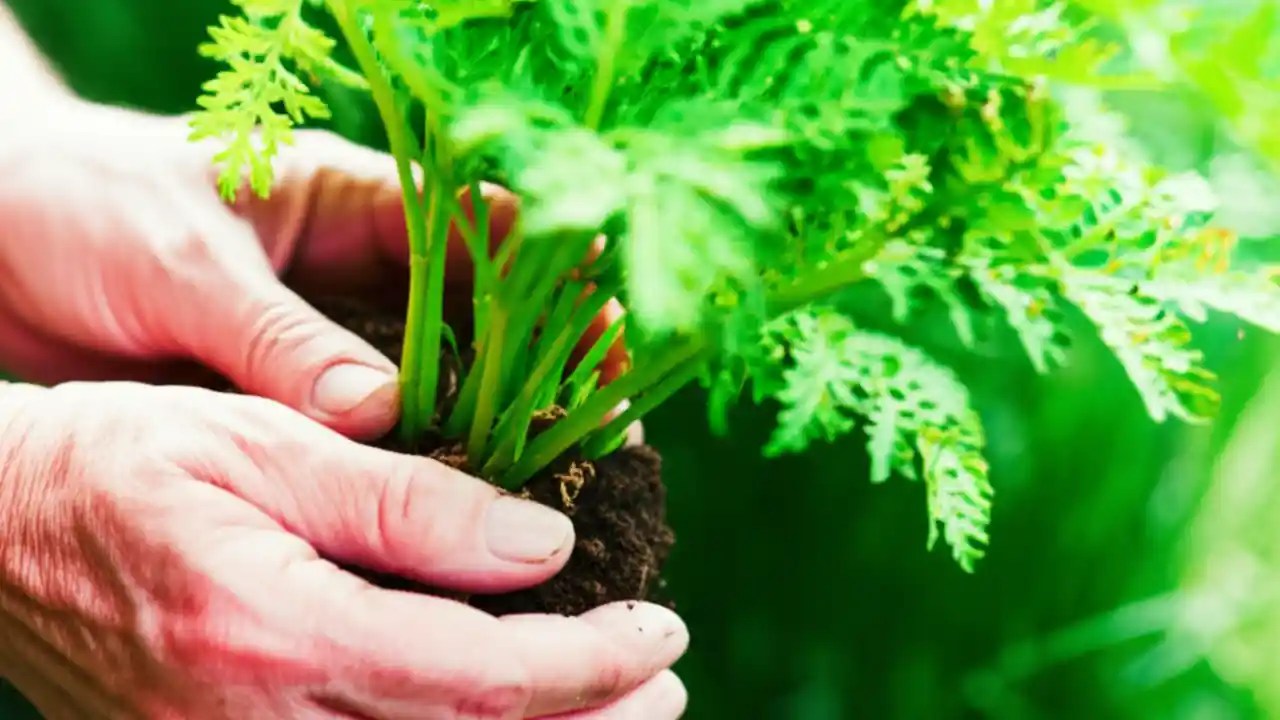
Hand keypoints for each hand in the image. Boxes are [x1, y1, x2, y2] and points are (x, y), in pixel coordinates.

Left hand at [0, 99, 627, 440]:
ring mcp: (328, 341)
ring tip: (548, 487)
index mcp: (348, 202)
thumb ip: (278, 337)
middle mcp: (355, 275)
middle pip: (482, 321)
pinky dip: (412, 471)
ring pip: (438, 386)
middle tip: (604, 431)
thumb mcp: (180, 263)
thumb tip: (379, 414)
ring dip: (488, 432)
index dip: (557, 278)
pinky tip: (451, 515)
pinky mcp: (292, 400)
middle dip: (545, 371)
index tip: (610, 333)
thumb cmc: (81, 209)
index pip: (482, 229)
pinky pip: (372, 439)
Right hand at [0, 381, 686, 718]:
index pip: (483, 678)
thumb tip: (538, 544)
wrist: (0, 528)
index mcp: (278, 635)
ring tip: (616, 706)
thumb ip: (406, 503)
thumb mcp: (266, 445)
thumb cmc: (124, 461)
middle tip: (664, 680)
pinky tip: (505, 714)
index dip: (593, 660)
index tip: (662, 627)